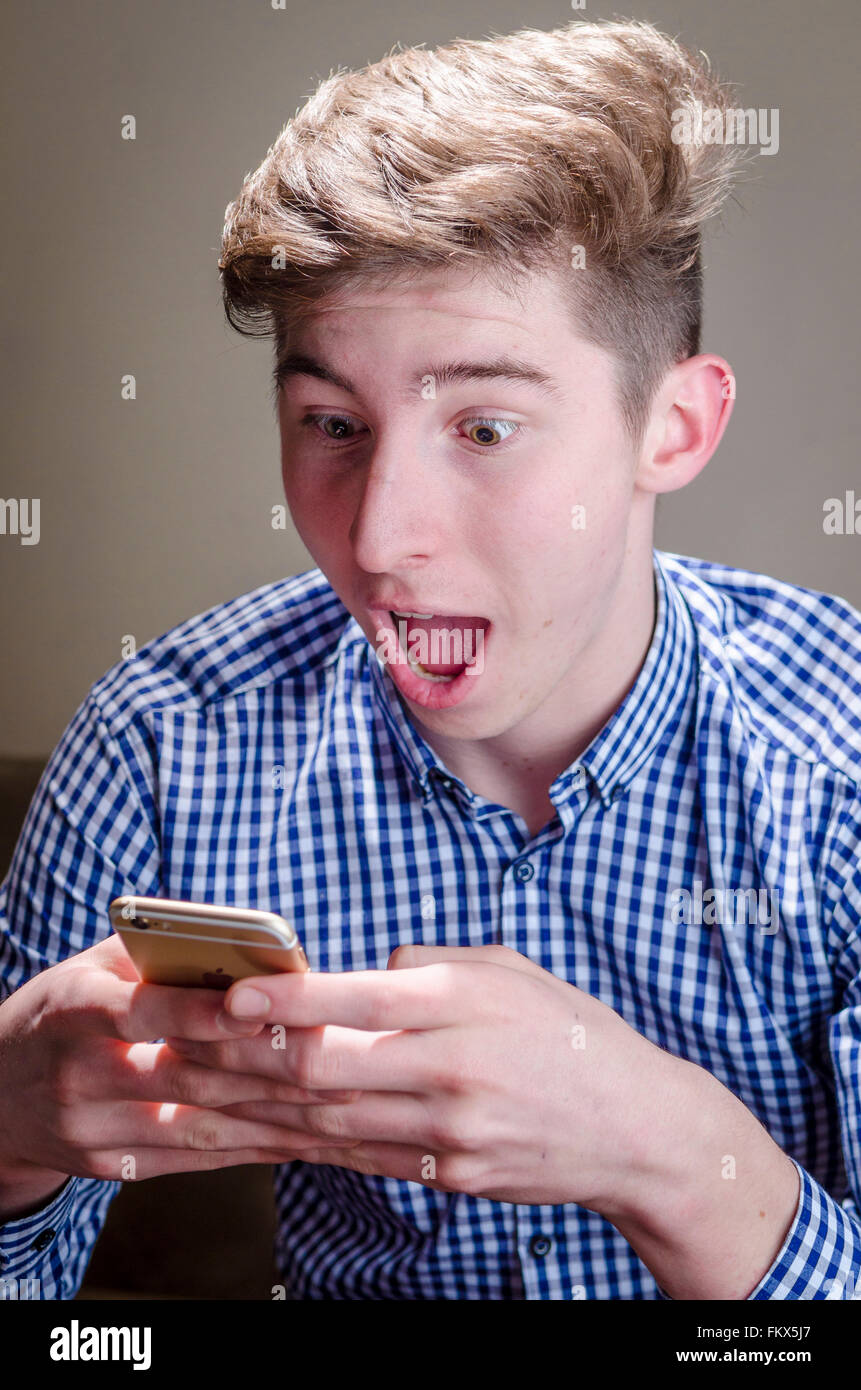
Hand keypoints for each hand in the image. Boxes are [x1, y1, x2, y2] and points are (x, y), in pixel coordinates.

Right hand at [0, 933, 363, 1215]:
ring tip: (337, 1102)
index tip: (261, 1007)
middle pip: (187, 1077)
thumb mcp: (94, 965)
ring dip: (275, 1117)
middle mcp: (83, 1073)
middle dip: (267, 1069)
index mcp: (79, 1009)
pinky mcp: (112, 1166)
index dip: (203, 1014)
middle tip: (335, 1060)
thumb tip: (248, 942)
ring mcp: (94, 1129)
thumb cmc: (65, 1008)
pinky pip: (193, 1159)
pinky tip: (300, 1136)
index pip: (147, 1012)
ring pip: (200, 1125)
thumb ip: (161, 952)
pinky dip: (251, 1148)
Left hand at [166, 944, 688, 1212]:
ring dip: (259, 1107)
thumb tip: (366, 970)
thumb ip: (432, 963)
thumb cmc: (570, 1032)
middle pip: (327, 1068)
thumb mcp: (509, 968)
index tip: (232, 993)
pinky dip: (308, 1142)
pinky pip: (362, 1157)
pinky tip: (265, 1131)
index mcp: (464, 1001)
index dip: (288, 998)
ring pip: (330, 1120)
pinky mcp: (450, 1174)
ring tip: (200, 1092)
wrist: (636, 1129)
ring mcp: (449, 1130)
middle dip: (246, 1059)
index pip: (359, 998)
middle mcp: (451, 1066)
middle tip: (185, 1046)